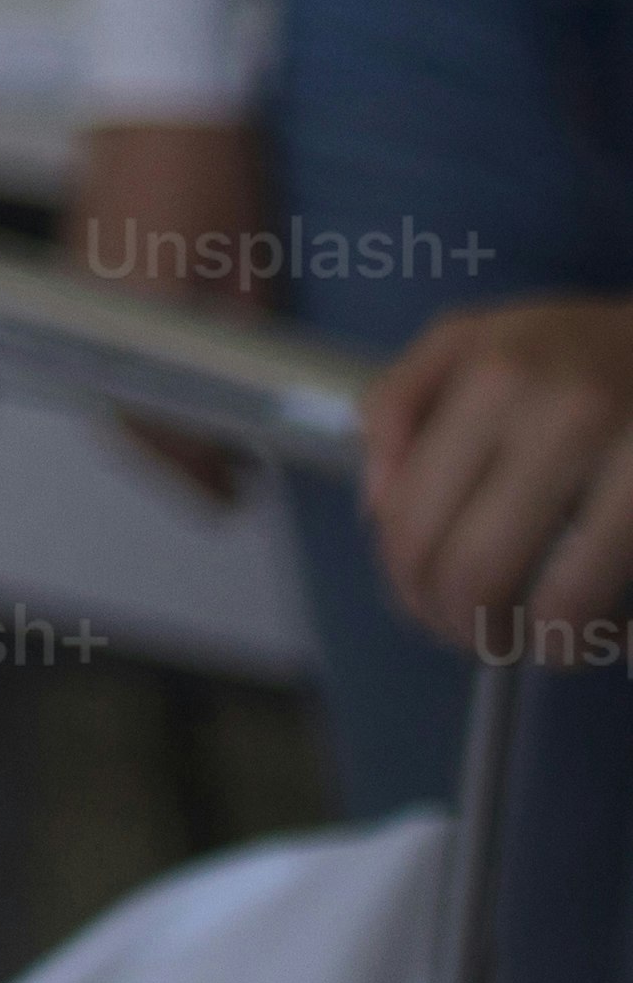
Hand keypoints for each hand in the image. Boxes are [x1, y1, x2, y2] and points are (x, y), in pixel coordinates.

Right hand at [63, 109, 279, 502]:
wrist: (156, 93)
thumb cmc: (211, 163)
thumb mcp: (249, 258)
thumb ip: (241, 335)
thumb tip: (251, 396)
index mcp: (139, 309)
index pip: (157, 420)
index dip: (197, 469)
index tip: (234, 493)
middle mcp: (95, 309)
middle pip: (119, 416)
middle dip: (169, 462)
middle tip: (222, 485)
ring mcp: (77, 289)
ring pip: (104, 386)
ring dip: (150, 427)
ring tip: (206, 444)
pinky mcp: (75, 271)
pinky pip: (97, 350)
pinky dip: (132, 382)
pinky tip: (174, 388)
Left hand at [372, 299, 632, 672]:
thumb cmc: (574, 347)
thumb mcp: (469, 338)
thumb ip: (398, 406)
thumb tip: (375, 510)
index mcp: (495, 378)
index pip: (416, 515)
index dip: (408, 582)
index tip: (420, 604)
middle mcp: (565, 416)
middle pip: (479, 568)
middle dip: (463, 624)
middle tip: (471, 633)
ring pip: (565, 602)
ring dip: (542, 644)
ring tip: (536, 642)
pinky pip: (630, 599)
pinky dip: (611, 633)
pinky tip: (607, 630)